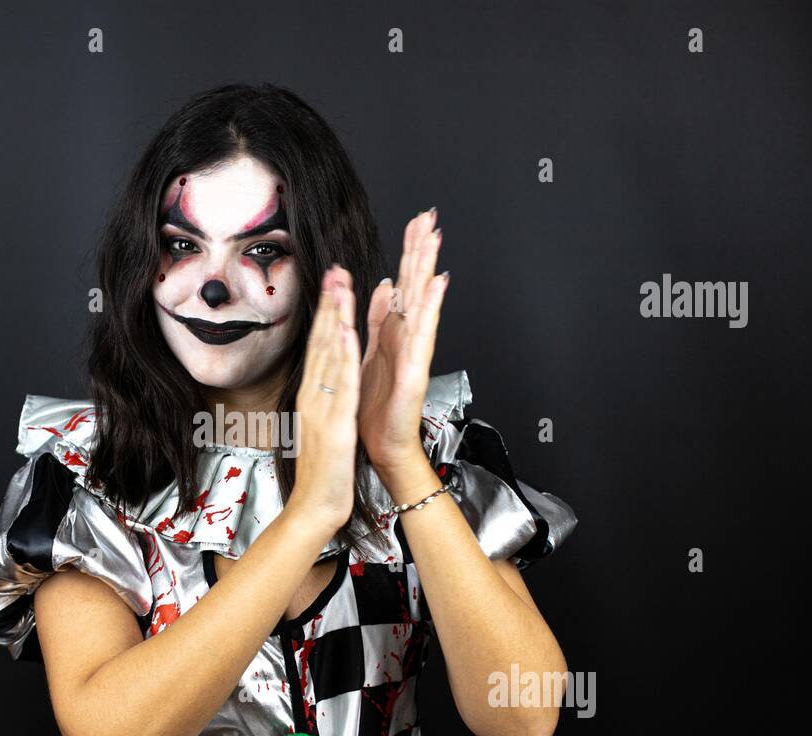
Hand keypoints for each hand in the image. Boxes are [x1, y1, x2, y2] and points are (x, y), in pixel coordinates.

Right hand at [287, 265, 360, 535]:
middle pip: (321, 345)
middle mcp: (314, 397)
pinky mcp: (335, 424)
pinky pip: (340, 385)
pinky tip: (345, 332)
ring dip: (334, 319)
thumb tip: (324, 381)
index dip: (326, 315)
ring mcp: (323, 408)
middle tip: (334, 272)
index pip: (320, 349)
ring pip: (329, 356)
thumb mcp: (323, 428)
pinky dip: (342, 357)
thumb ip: (324, 402)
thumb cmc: (322, 474)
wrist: (315, 508)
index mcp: (313, 398)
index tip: (333, 287)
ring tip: (340, 288)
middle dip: (329, 306)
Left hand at [349, 209, 448, 478]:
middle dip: (421, 249)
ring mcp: (416, 351)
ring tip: (434, 239)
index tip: (415, 221)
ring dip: (428, 269)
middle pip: (416, 284)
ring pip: (422, 301)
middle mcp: (408, 336)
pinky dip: (430, 308)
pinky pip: (423, 334)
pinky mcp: (416, 368)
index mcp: (395, 331)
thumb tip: (386, 286)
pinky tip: (437, 285)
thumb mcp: (374, 352)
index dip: (409, 251)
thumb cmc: (380, 405)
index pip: (405, 282)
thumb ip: (380, 318)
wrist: (385, 444)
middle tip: (428, 216)